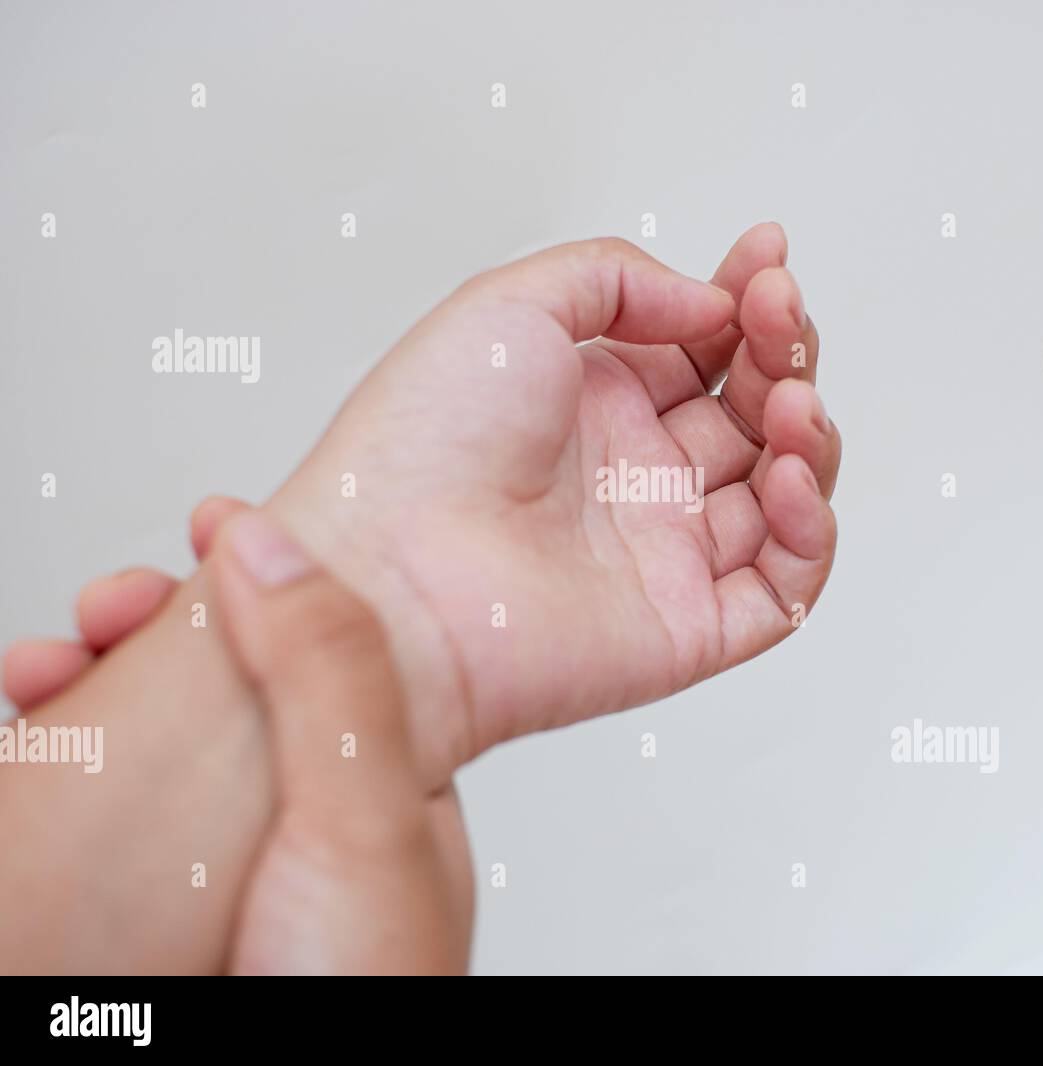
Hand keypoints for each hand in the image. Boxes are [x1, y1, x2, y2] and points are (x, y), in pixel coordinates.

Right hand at [3, 502, 472, 974]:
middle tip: (106, 608)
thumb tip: (270, 546)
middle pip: (223, 685)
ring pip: (148, 739)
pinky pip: (91, 810)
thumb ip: (333, 682)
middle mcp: (302, 815)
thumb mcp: (368, 824)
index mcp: (381, 784)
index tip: (215, 521)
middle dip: (155, 626)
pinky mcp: (145, 903)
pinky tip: (30, 733)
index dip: (268, 578)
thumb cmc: (361, 1001)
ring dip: (88, 685)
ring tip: (44, 670)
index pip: (323, 647)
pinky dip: (51, 762)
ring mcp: (221, 858)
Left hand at [266, 225, 841, 785]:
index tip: (768, 258)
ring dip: (807, 437)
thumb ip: (616, 280)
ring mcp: (665, 553)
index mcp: (594, 405)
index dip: (746, 302)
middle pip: (753, 411)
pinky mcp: (688, 628)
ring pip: (782, 495)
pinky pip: (785, 591)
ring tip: (788, 401)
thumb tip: (709, 306)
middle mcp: (635, 477)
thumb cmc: (418, 449)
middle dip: (784, 354)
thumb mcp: (508, 305)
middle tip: (777, 317)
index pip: (704, 348)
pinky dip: (810, 533)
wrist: (387, 578)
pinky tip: (787, 479)